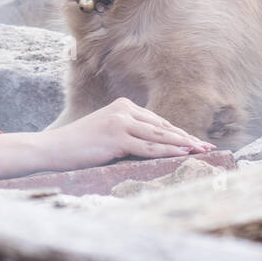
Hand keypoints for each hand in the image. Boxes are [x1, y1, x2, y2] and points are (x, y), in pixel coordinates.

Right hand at [0, 98, 213, 177]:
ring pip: (159, 136)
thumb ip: (129, 135)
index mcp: (123, 106)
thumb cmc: (79, 145)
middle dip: (187, 139)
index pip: (158, 122)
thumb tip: (154, 145)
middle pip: (163, 127)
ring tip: (201, 151)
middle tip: (207, 147)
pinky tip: (182, 154)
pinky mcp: (116, 138)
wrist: (54, 149)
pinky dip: (167, 151)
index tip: (196, 142)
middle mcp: (124, 110)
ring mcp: (120, 122)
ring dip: (182, 145)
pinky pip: (147, 147)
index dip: (179, 133)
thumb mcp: (107, 134)